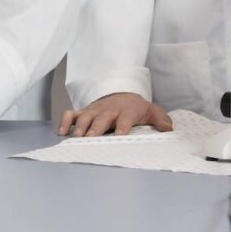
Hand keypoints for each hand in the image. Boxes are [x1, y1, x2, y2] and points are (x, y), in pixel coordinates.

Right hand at [58, 92, 172, 136]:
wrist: (121, 93)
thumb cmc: (136, 107)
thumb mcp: (151, 111)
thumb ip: (160, 120)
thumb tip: (169, 129)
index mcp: (127, 110)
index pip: (126, 118)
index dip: (123, 126)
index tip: (120, 135)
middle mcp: (110, 110)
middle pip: (102, 118)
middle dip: (96, 128)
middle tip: (90, 138)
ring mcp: (95, 110)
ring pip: (85, 116)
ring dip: (80, 126)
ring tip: (76, 138)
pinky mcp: (84, 111)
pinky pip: (71, 114)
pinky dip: (65, 121)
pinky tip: (61, 132)